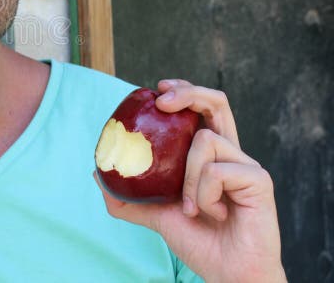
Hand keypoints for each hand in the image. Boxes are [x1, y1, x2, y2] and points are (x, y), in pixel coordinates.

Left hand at [95, 79, 285, 282]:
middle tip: (162, 100)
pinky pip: (218, 170)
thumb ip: (130, 196)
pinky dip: (204, 194)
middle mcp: (230, 153)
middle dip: (188, 92)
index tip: (157, 90)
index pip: (200, 109)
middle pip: (215, 102)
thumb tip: (96, 174)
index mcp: (210, 156)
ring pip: (206, 140)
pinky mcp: (259, 179)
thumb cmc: (200, 241)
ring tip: (189, 206)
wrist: (227, 273)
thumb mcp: (156, 214)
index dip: (183, 92)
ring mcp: (246, 164)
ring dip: (188, 175)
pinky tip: (212, 213)